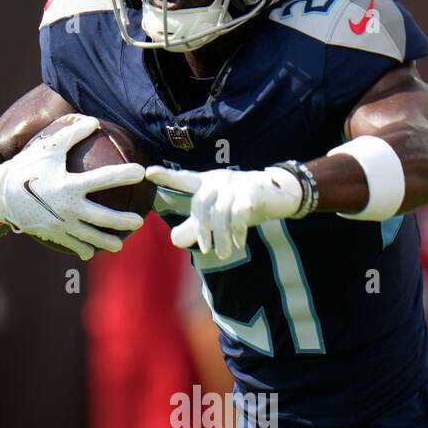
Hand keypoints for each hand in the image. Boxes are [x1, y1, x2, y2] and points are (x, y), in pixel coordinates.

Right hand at [0, 115, 146, 260]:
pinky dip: (85, 249)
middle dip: (124, 221)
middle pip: (104, 218)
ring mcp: (62, 225)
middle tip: (139, 221)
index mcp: (69, 185)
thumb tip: (93, 120)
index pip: (104, 179)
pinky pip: (73, 245)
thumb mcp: (47, 148)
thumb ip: (70, 134)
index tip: (141, 172)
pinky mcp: (54, 235)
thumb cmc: (25, 168)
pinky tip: (93, 251)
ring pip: (91, 237)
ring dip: (108, 242)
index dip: (124, 174)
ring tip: (120, 244)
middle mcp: (69, 208)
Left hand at [146, 165, 302, 259]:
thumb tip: (174, 240)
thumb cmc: (243, 205)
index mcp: (207, 183)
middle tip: (205, 249)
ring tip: (223, 254)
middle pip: (201, 204)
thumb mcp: (218, 217)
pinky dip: (237, 232)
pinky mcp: (252, 191)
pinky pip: (240, 214)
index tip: (148, 173)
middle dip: (201, 229)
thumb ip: (195, 227)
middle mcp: (219, 180)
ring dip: (221, 236)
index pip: (184, 179)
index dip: (167, 177)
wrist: (279, 196)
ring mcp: (236, 183)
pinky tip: (238, 244)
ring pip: (221, 213)